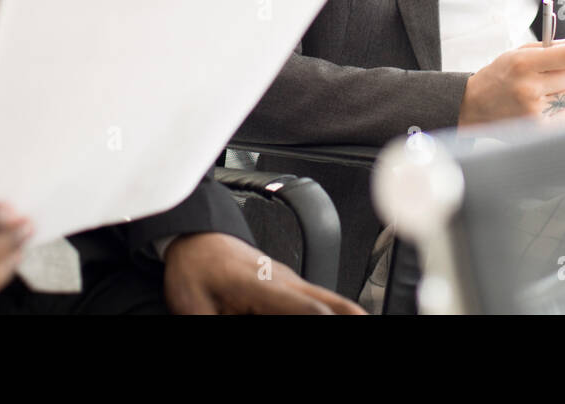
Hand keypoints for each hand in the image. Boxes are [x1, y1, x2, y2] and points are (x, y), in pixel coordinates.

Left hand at [163, 232, 364, 313]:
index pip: (305, 308)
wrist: (195, 237)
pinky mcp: (285, 283)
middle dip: (353, 314)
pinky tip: (333, 316)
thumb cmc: (195, 270)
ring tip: (361, 321)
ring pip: (327, 297)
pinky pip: (315, 297)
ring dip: (344, 311)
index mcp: (262, 286)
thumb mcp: (194, 308)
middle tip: (370, 322)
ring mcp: (288, 280)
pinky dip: (331, 309)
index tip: (348, 326)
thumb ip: (212, 323)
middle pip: (330, 300)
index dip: (324, 319)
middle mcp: (283, 281)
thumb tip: (218, 326)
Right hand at [459, 35, 564, 128]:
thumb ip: (552, 47)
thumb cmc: (498, 76)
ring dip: (563, 91)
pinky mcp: (538, 128)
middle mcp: (529, 88)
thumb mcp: (518, 53)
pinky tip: (540, 106)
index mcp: (523, 63)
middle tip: (551, 72)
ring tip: (540, 91)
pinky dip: (559, 109)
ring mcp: (534, 111)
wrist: (473, 105)